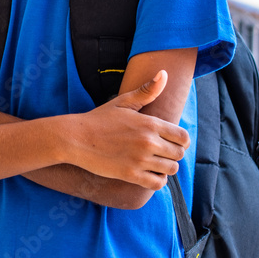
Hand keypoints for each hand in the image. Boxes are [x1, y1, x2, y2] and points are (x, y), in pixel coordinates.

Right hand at [60, 70, 189, 190]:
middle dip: (173, 154)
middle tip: (161, 152)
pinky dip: (157, 181)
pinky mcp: (131, 175)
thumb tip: (164, 73)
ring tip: (155, 163)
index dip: (181, 141)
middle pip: (179, 154)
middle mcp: (148, 142)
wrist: (75, 138)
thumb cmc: (99, 119)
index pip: (183, 137)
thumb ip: (147, 91)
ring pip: (171, 169)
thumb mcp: (123, 102)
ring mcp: (140, 160)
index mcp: (149, 123)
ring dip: (166, 167)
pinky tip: (149, 174)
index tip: (172, 141)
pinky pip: (157, 184)